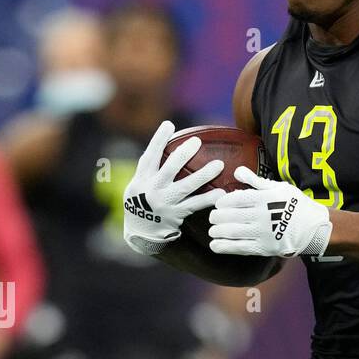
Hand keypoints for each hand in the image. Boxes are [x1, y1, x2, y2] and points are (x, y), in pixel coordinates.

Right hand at [123, 120, 225, 256]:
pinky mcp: (176, 215)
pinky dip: (208, 199)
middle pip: (168, 169)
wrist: (140, 233)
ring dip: (203, 175)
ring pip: (186, 187)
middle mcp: (152, 190)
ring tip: (219, 165)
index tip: (169, 124)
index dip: (158, 140)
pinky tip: (221, 194)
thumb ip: (150, 169)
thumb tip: (167, 145)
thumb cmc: (142, 202)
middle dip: (182, 155)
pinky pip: (195, 206)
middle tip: (197, 141)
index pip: (149, 156)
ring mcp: (165, 203)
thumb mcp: (137, 185)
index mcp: (141, 179)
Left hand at [208, 166, 332, 258]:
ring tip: (212, 230)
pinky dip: (225, 247)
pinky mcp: (264, 248)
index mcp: (265, 199)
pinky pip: (241, 247)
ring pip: (233, 232)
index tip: (218, 203)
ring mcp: (262, 233)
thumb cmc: (295, 205)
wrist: (313, 228)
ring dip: (218, 231)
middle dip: (218, 217)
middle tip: (212, 217)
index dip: (224, 202)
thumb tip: (237, 171)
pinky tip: (215, 245)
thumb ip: (255, 181)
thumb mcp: (278, 187)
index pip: (237, 199)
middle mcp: (262, 216)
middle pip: (232, 216)